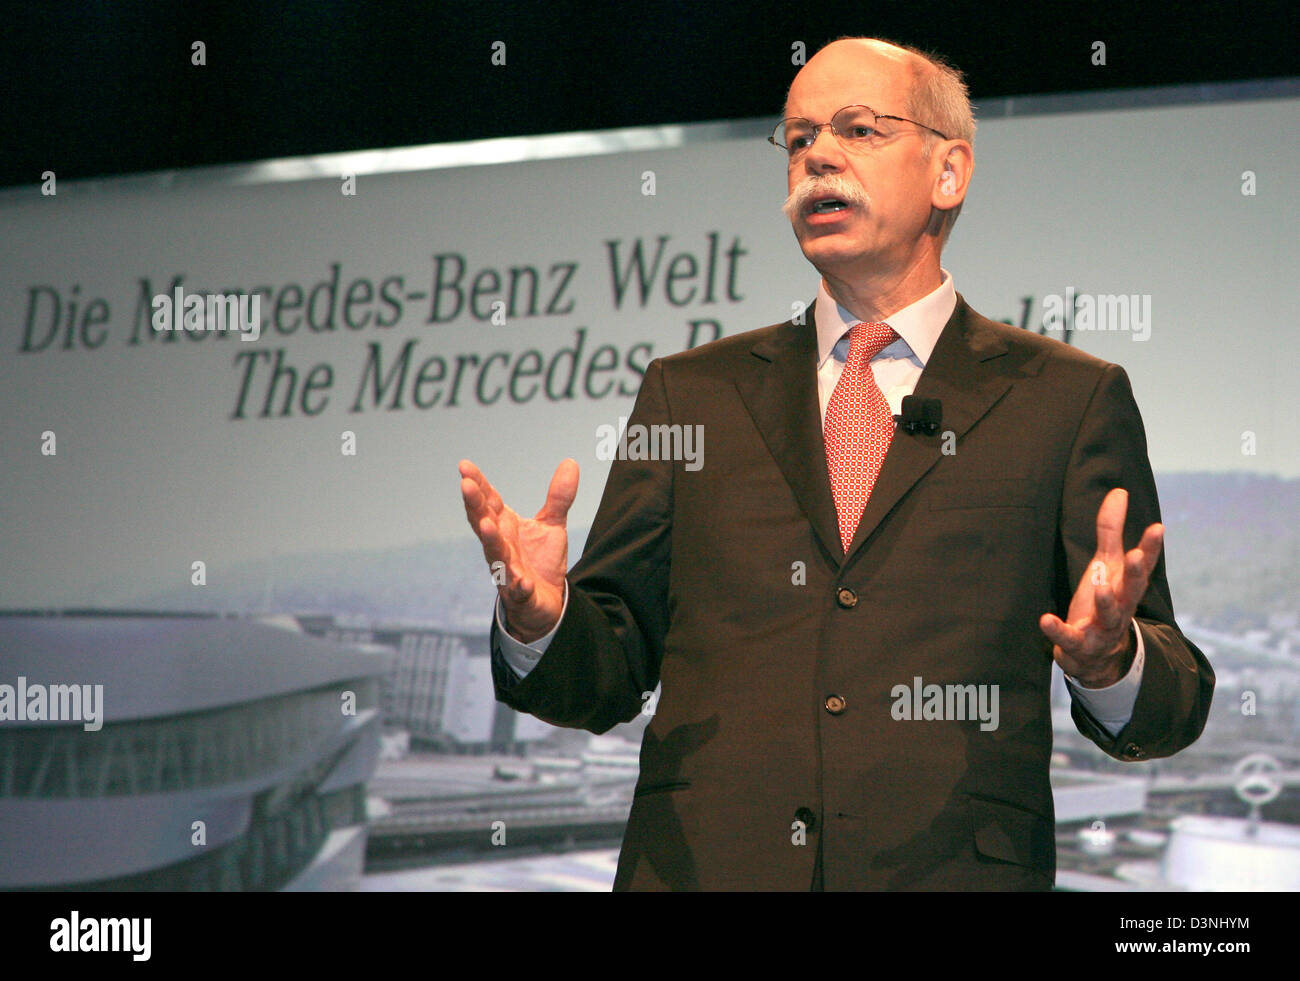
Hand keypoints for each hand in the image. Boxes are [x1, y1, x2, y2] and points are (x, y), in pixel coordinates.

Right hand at [459, 458, 577, 642]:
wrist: (547, 603)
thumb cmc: (540, 562)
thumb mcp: (552, 525)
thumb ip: (558, 497)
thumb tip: (570, 462)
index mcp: (505, 527)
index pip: (489, 502)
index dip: (478, 485)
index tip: (465, 465)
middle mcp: (501, 547)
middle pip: (484, 523)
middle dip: (475, 505)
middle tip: (466, 485)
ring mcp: (508, 572)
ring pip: (495, 555)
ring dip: (491, 540)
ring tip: (487, 525)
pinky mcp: (521, 595)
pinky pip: (518, 591)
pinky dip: (519, 586)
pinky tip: (523, 581)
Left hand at [1040, 487, 1161, 687]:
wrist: (1095, 654)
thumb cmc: (1101, 600)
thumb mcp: (1105, 564)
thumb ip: (1110, 530)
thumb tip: (1119, 491)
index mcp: (1126, 586)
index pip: (1142, 565)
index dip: (1150, 547)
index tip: (1157, 527)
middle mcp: (1120, 606)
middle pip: (1132, 590)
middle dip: (1135, 574)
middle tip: (1136, 555)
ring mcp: (1101, 628)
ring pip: (1109, 616)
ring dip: (1105, 603)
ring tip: (1100, 588)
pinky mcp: (1079, 644)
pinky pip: (1069, 638)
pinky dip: (1058, 630)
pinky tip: (1045, 620)